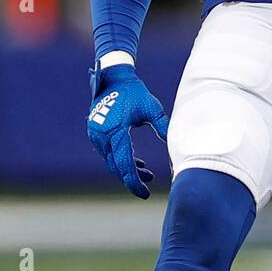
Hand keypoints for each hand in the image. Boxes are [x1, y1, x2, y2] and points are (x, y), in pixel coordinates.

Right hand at [87, 64, 169, 198]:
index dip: (135, 182)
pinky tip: (137, 162)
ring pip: (112, 161)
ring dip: (128, 168)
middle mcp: (102, 135)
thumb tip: (176, 147)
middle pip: (116, 167)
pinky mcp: (96, 133)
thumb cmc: (135, 92)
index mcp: (115, 131)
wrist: (114, 77)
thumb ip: (163, 127)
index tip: (145, 194)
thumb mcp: (152, 109)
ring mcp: (96, 134)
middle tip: (149, 184)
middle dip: (133, 177)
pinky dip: (121, 159)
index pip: (124, 165)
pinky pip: (108, 153)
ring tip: (147, 173)